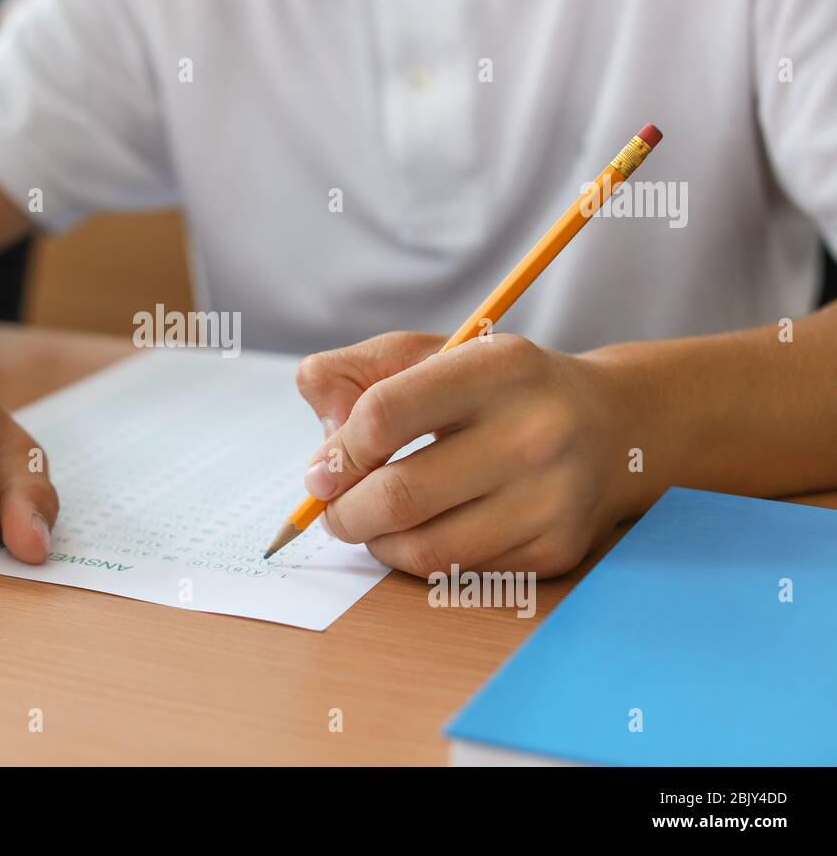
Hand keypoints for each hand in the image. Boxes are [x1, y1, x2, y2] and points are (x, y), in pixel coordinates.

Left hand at [295, 331, 628, 577]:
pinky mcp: (556, 550)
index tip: (320, 470)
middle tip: (333, 510)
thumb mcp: (430, 354)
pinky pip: (459, 572)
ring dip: (378, 543)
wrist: (608, 427)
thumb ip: (355, 374)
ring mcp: (551, 498)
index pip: (385, 413)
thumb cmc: (496, 389)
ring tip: (372, 523)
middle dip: (344, 512)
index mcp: (498, 368)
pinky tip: (421, 532)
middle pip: (400, 495)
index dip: (338, 451)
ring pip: (425, 549)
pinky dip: (420, 560)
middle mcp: (535, 432)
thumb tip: (324, 444)